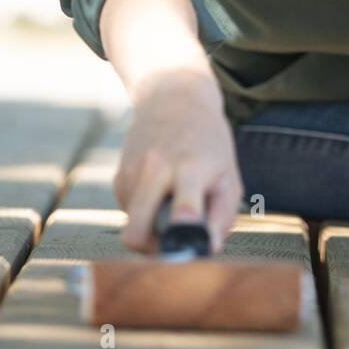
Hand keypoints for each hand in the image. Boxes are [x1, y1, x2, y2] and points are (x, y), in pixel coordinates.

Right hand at [113, 71, 243, 255]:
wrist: (173, 98)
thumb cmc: (208, 142)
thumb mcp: (229, 173)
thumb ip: (222, 216)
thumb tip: (207, 251)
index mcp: (191, 168)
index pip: (184, 208)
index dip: (184, 232)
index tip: (186, 247)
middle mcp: (156, 170)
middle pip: (137, 231)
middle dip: (153, 251)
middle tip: (176, 242)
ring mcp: (132, 174)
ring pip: (132, 228)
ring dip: (151, 231)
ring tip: (173, 205)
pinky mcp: (118, 178)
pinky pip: (129, 215)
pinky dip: (144, 215)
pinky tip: (159, 193)